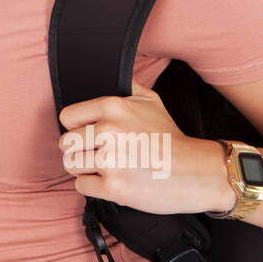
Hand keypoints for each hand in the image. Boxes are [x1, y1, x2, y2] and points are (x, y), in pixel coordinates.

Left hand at [57, 77, 234, 214]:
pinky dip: (93, 187)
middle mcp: (109, 131)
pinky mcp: (114, 187)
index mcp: (114, 107)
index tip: (89, 135)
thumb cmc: (170, 138)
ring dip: (83, 169)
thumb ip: (126, 87)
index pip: (67, 117)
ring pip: (70, 165)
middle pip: (66, 143)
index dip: (76, 127)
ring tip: (104, 168)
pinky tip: (112, 181)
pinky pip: (81, 186)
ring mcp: (111, 160)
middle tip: (98, 155)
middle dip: (79, 151)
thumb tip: (108, 74)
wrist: (197, 173)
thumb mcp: (151, 101)